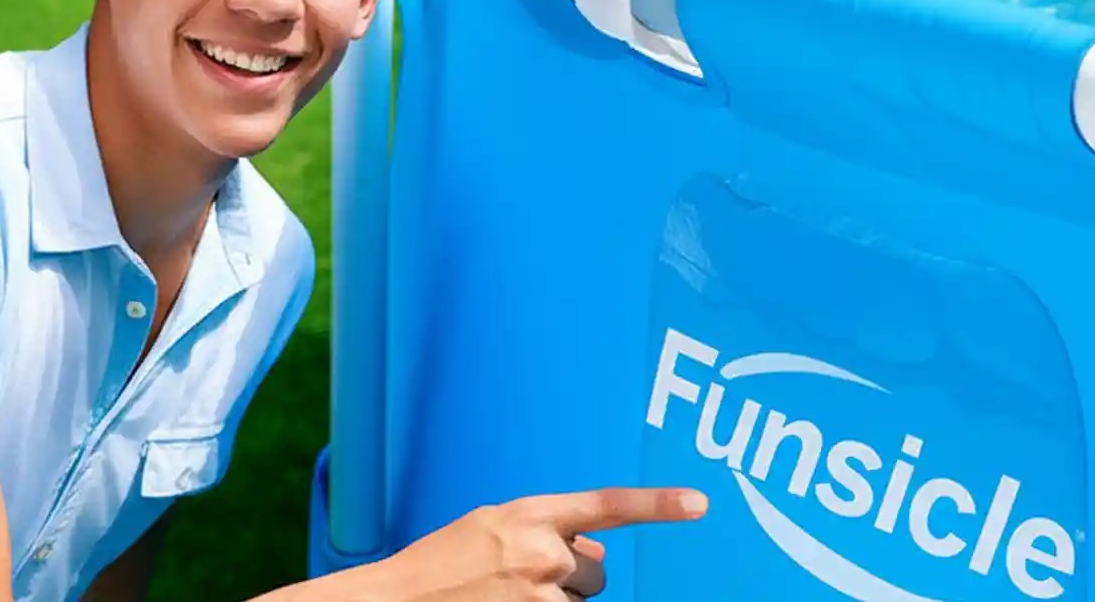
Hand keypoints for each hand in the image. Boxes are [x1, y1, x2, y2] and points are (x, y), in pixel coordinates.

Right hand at [379, 486, 707, 600]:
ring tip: (505, 595)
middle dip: (568, 578)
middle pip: (595, 569)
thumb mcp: (493, 526)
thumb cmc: (442, 564)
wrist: (394, 600)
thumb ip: (545, 530)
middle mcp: (541, 552)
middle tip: (519, 580)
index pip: (605, 504)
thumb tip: (592, 551)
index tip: (699, 502)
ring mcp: (539, 595)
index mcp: (529, 514)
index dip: (657, 504)